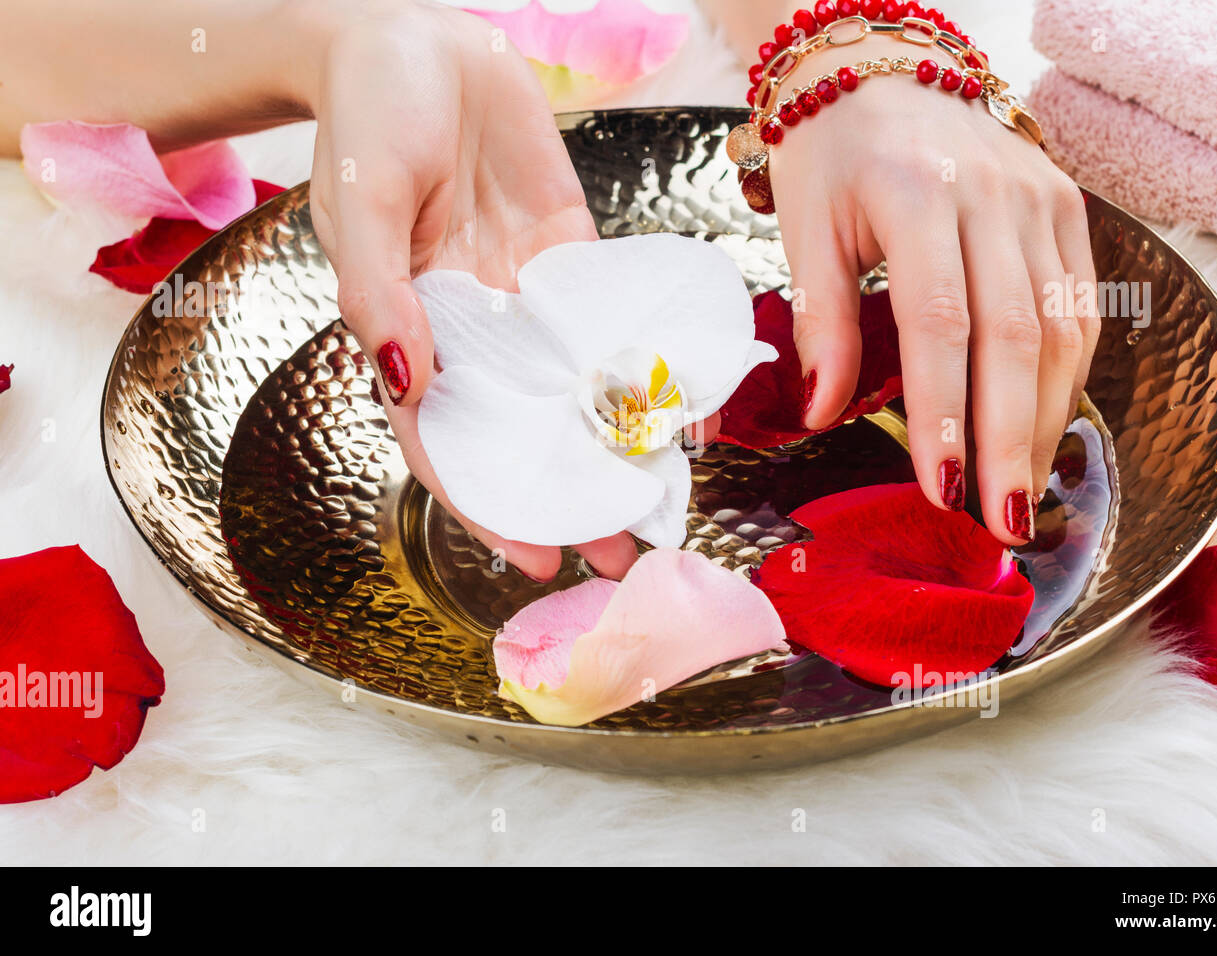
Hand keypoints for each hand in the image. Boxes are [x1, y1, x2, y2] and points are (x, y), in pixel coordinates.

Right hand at [307, 2, 640, 579]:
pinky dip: (644, 365)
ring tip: (659, 504)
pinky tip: (684, 406)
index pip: (449, 440)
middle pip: (523, 432)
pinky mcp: (572, 258)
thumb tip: (406, 375)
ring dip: (614, 450)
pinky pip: (612, 322)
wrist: (420, 35)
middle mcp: (474, 330)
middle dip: (566, 495)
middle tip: (617, 557)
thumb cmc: (367, 118)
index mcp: (412, 331)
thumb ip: (378, 292)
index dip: (488, 502)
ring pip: (575, 392)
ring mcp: (527, 299)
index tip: (532, 556)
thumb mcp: (357, 205)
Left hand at [768, 40, 1099, 544]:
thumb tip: (823, 414)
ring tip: (1023, 492)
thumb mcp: (806, 233)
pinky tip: (1044, 425)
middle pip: (1014, 334)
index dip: (946, 414)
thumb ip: (822, 324)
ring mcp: (1039, 196)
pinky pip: (1078, 301)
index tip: (944, 490)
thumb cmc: (831, 158)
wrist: (878, 74)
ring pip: (1061, 324)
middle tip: (1002, 522)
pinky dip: (1065, 371)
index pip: (941, 324)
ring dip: (1047, 417)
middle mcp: (991, 193)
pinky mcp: (1065, 203)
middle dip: (1011, 439)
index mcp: (917, 194)